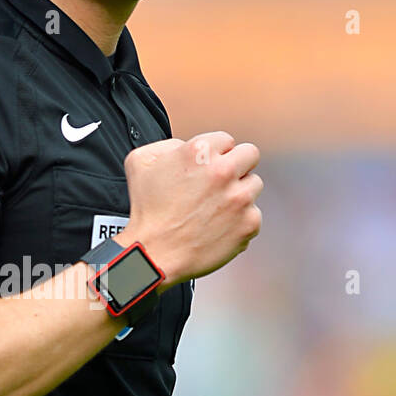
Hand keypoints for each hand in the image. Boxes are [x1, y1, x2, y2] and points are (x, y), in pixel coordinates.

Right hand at [121, 131, 262, 288]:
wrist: (153, 254)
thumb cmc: (146, 210)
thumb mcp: (140, 162)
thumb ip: (168, 145)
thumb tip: (187, 147)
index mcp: (200, 151)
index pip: (226, 140)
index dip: (216, 154)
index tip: (208, 168)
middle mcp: (223, 171)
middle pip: (250, 154)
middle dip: (237, 165)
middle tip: (221, 182)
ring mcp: (240, 198)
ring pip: (254, 185)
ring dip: (239, 193)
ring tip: (216, 208)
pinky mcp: (249, 223)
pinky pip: (253, 214)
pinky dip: (240, 220)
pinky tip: (219, 226)